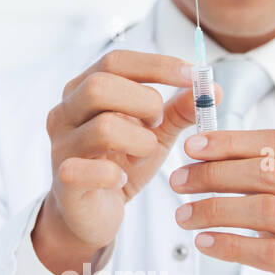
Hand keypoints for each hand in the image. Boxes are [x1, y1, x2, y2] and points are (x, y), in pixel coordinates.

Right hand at [36, 49, 214, 274]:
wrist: (92, 213)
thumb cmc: (120, 164)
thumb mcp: (155, 133)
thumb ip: (179, 110)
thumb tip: (214, 89)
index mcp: (83, 90)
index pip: (115, 61)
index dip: (156, 65)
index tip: (193, 75)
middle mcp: (64, 113)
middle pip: (100, 86)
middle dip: (144, 103)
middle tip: (158, 124)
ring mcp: (61, 146)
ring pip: (103, 128)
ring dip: (139, 142)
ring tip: (143, 154)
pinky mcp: (63, 180)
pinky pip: (85, 170)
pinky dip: (114, 174)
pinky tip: (122, 179)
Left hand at [170, 129, 274, 274]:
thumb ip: (267, 172)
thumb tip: (203, 149)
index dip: (231, 143)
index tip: (191, 148)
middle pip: (270, 174)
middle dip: (215, 175)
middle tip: (179, 182)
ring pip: (266, 211)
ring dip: (215, 210)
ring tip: (184, 215)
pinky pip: (268, 253)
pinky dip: (229, 244)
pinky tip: (204, 242)